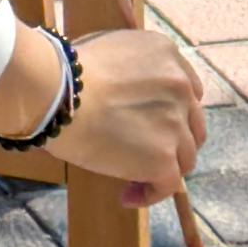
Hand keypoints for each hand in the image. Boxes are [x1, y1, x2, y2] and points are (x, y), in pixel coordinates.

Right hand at [46, 23, 208, 203]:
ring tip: (133, 180)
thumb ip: (130, 70)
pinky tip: (127, 197)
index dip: (174, 113)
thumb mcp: (109, 49)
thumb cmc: (65, 73)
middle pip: (191, 125)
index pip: (187, 91)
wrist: (56, 93)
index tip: (153, 126)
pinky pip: (168, 185)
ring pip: (184, 156)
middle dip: (174, 142)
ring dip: (162, 169)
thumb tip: (126, 96)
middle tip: (146, 154)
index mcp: (166, 53)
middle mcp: (180, 85)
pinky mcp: (164, 156)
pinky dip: (150, 194)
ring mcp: (175, 122)